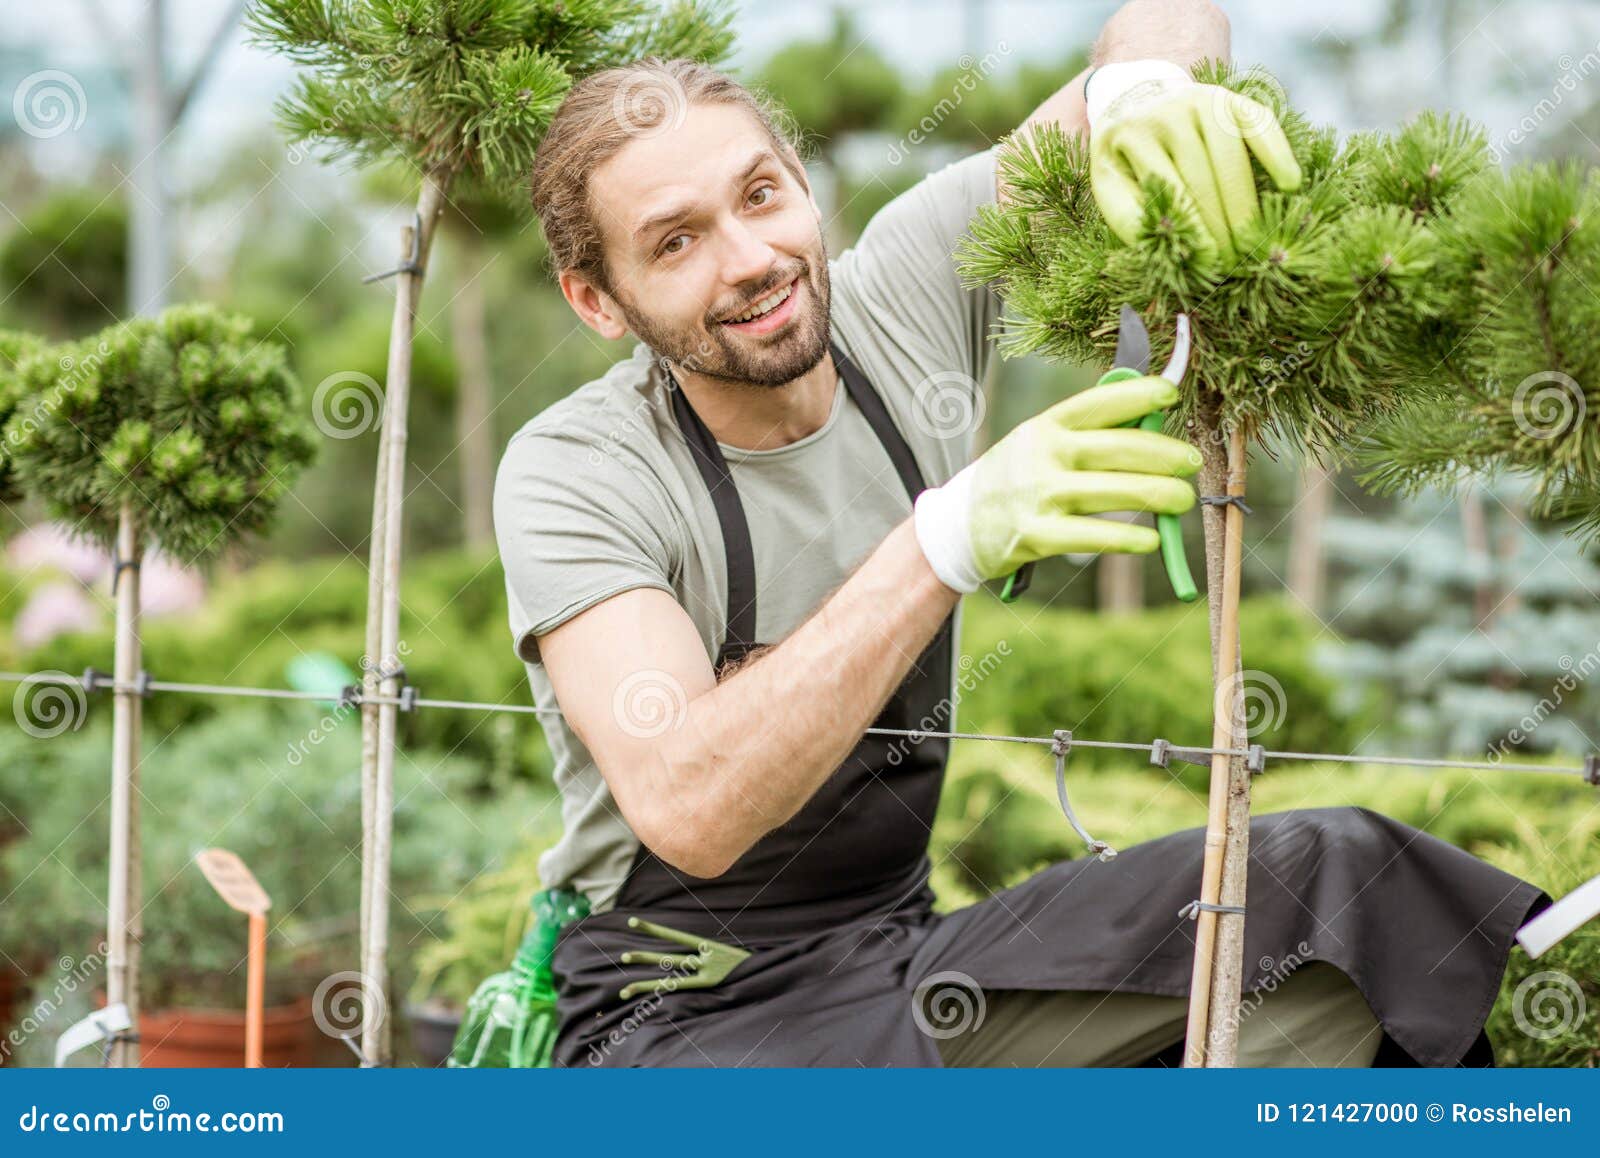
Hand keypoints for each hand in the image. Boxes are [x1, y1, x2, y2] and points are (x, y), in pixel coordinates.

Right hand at [912, 375, 1200, 592]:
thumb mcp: (1040, 441)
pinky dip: (1126, 538)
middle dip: (1165, 454)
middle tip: (1192, 462)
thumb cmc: (1016, 477)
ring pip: (1112, 491)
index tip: (1172, 394)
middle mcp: (1044, 455)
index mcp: (1047, 425)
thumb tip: (1153, 418)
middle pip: (1118, 449)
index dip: (1140, 394)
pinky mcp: (1036, 535)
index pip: (1100, 403)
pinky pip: (1092, 536)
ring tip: (1183, 500)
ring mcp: (1039, 495)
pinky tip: (1151, 539)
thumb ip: (1089, 432)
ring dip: (1157, 495)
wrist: (960, 524)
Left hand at [1086, 60, 1301, 259]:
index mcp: (1131, 135)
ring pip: (1231, 159)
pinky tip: (1290, 184)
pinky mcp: (1231, 99)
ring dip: (1245, 206)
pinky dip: (1277, 153)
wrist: (1136, 100)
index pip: (1169, 191)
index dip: (1193, 231)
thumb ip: (1127, 215)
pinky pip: (1261, 124)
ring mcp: (1202, 100)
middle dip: (1221, 227)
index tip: (1209, 265)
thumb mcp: (1111, 184)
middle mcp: (1167, 112)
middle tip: (1234, 265)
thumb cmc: (1128, 160)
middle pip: (1202, 179)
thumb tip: (1162, 247)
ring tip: (1254, 244)